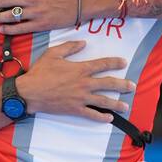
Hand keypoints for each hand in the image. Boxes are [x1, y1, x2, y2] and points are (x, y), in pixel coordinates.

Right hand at [14, 41, 134, 121]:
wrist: (29, 92)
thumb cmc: (40, 72)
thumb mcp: (53, 53)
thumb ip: (69, 47)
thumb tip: (83, 43)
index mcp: (80, 69)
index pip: (102, 64)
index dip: (114, 62)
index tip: (123, 62)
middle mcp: (84, 83)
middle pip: (109, 83)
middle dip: (122, 85)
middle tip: (132, 86)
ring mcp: (80, 98)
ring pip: (103, 101)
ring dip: (117, 103)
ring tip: (126, 106)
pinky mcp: (74, 109)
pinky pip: (91, 114)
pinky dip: (101, 117)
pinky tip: (109, 118)